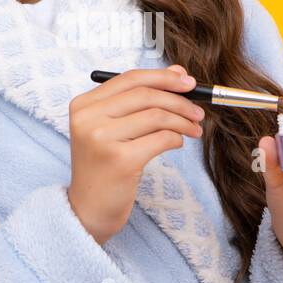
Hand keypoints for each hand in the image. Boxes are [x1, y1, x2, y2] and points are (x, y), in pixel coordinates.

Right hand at [67, 64, 204, 243]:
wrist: (88, 210)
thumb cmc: (104, 167)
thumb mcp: (113, 128)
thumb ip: (141, 98)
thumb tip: (178, 72)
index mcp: (83, 105)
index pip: (130, 78)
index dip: (163, 77)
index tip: (188, 82)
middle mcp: (88, 118)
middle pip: (145, 94)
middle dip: (179, 100)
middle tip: (198, 110)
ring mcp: (102, 139)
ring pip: (156, 116)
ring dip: (183, 121)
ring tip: (194, 129)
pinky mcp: (120, 160)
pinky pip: (161, 139)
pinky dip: (176, 138)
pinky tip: (178, 143)